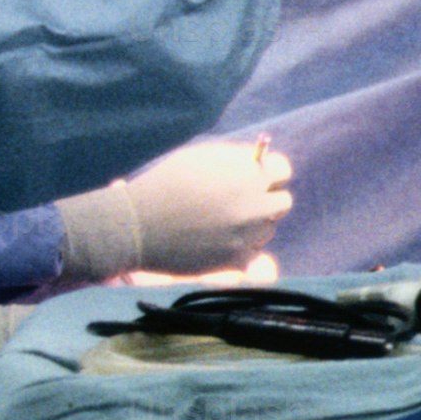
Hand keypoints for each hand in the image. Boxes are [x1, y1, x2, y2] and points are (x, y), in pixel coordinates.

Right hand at [120, 136, 293, 273]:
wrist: (137, 227)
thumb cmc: (166, 185)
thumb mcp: (201, 158)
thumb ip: (236, 159)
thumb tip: (260, 161)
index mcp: (247, 176)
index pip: (283, 169)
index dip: (270, 170)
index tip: (259, 175)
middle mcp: (253, 207)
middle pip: (283, 201)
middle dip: (268, 197)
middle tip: (247, 199)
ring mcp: (247, 236)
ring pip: (268, 228)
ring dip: (253, 223)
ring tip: (222, 220)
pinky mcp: (236, 260)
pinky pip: (254, 250)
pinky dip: (241, 245)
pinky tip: (217, 238)